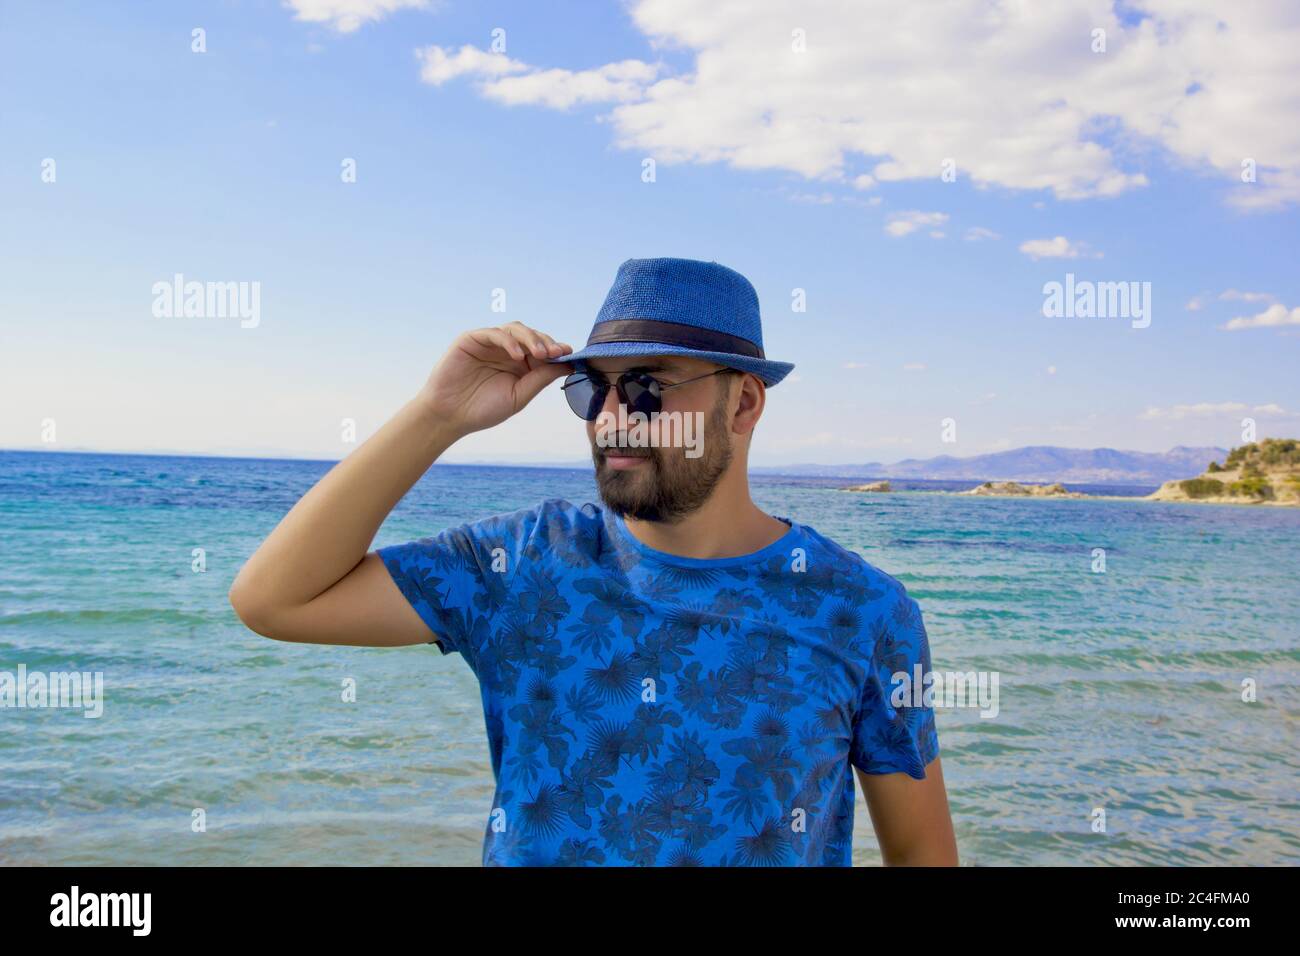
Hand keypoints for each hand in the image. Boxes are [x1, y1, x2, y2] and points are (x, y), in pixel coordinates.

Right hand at [418, 322, 573, 434]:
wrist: (451, 416)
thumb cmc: (484, 409)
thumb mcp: (519, 395)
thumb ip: (540, 379)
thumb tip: (568, 364)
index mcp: (520, 364)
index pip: (543, 350)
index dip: (557, 350)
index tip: (570, 355)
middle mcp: (507, 350)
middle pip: (532, 336)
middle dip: (547, 343)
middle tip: (557, 353)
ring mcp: (490, 343)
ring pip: (516, 329)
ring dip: (531, 338)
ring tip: (541, 354)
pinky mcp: (472, 339)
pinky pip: (494, 333)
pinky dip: (509, 341)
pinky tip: (518, 355)